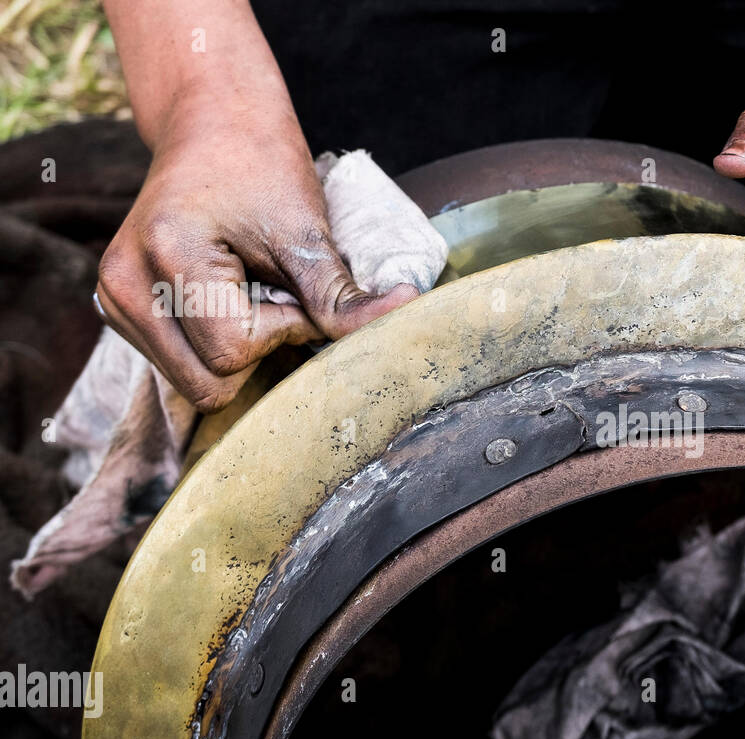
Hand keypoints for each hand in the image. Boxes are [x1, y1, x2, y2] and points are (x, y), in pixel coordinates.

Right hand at [95, 93, 414, 412]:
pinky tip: (228, 298)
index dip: (283, 329)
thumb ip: (341, 295)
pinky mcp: (124, 312)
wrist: (213, 126)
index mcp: (164, 259)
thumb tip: (406, 317)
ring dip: (240, 351)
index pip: (233, 352)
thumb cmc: (261, 166)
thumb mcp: (306, 230)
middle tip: (273, 292)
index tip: (294, 283)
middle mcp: (123, 289)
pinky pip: (186, 366)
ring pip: (198, 384)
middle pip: (211, 385)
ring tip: (248, 290)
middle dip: (259, 350)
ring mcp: (115, 303)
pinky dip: (219, 344)